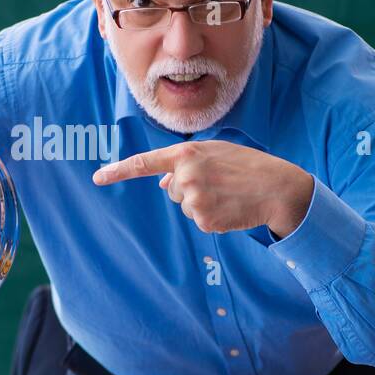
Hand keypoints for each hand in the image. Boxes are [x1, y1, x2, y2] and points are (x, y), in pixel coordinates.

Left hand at [92, 140, 314, 236]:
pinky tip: (230, 208)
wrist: (276, 187)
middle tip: (220, 183)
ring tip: (228, 194)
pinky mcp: (204, 219)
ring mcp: (194, 199)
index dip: (119, 170)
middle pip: (172, 190)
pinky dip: (213, 217)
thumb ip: (186, 163)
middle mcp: (185, 175)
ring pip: (185, 207)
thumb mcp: (215, 154)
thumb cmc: (246, 165)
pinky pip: (199, 220)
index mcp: (186, 153)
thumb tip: (162, 183)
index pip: (144, 162)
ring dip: (203, 203)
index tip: (98, 178)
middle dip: (191, 188)